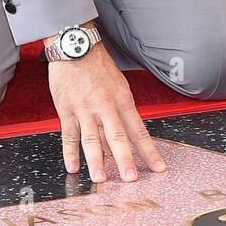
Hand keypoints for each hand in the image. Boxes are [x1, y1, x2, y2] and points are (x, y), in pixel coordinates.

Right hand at [46, 36, 167, 183]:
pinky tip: (73, 167)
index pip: (139, 131)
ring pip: (92, 139)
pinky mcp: (66, 110)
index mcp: (122, 100)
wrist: (76, 47)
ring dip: (96, 161)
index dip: (149, 151)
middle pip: (117, 137)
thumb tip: (122, 142)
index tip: (158, 168)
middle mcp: (105, 106)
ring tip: (100, 179)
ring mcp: (85, 109)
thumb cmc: (99, 67)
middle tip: (130, 178)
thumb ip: (121, 114)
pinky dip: (70, 152)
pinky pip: (69, 135)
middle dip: (125, 159)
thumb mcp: (119, 86)